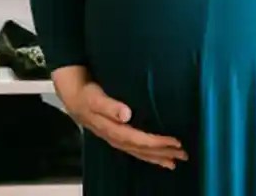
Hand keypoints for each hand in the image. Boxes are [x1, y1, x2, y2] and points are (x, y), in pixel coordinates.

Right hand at [53, 66, 187, 169]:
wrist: (72, 97)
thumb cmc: (85, 95)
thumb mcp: (95, 97)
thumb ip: (109, 106)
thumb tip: (125, 114)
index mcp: (112, 129)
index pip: (138, 139)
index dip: (156, 142)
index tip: (174, 141)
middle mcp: (115, 137)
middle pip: (141, 149)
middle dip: (162, 152)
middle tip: (183, 154)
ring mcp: (116, 138)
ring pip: (139, 152)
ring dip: (157, 156)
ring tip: (174, 160)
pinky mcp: (117, 136)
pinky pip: (134, 149)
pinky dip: (147, 154)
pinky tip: (157, 156)